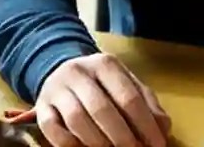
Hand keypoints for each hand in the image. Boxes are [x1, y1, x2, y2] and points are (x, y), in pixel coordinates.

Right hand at [34, 54, 170, 146]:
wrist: (62, 72)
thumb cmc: (102, 85)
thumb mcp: (127, 86)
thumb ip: (147, 105)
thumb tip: (162, 129)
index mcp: (104, 64)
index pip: (128, 97)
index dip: (145, 126)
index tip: (156, 146)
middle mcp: (78, 72)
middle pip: (102, 109)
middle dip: (122, 138)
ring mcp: (56, 88)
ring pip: (77, 119)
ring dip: (98, 142)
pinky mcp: (41, 105)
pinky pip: (51, 128)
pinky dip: (68, 144)